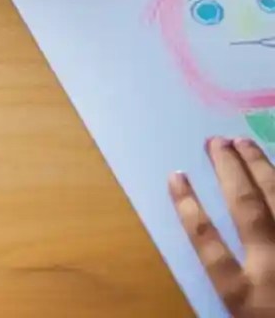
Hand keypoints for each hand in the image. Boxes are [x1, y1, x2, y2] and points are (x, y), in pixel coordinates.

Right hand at [170, 136, 274, 315]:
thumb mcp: (245, 314)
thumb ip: (233, 285)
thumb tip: (213, 241)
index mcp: (244, 293)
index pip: (207, 239)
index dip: (188, 205)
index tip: (175, 174)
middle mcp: (271, 265)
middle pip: (246, 208)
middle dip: (228, 171)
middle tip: (215, 141)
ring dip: (260, 167)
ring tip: (244, 142)